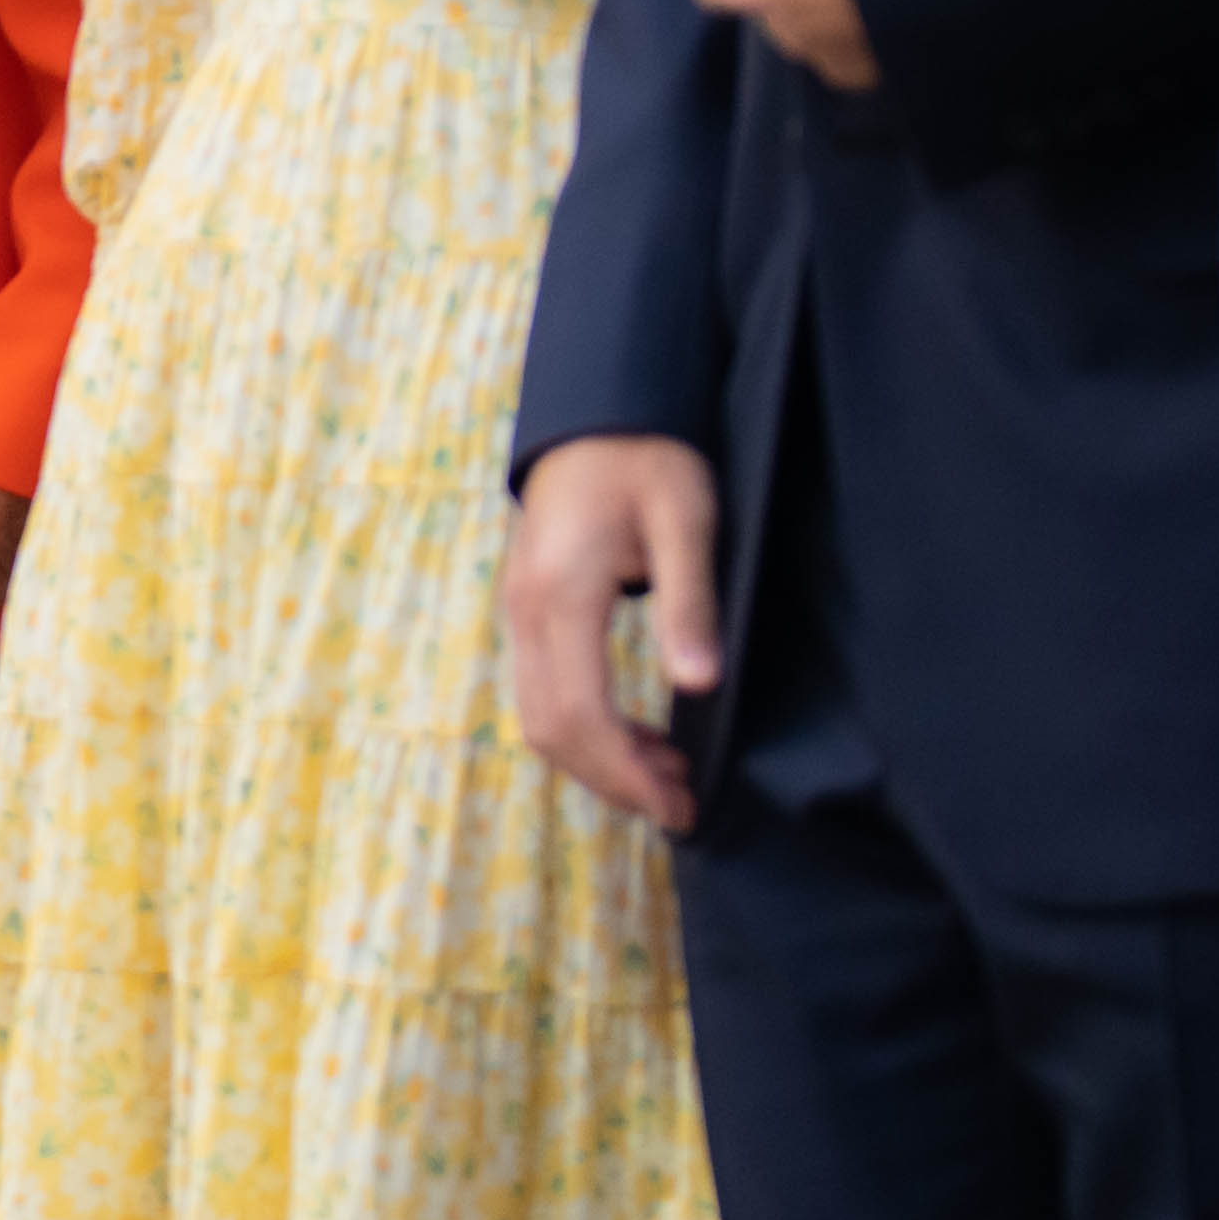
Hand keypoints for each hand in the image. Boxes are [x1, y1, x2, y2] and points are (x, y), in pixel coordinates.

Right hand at [500, 436, 728, 833]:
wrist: (596, 413)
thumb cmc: (649, 459)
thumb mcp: (687, 521)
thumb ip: (689, 602)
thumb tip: (700, 685)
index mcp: (563, 593)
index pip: (579, 711)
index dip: (625, 771)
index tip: (677, 803)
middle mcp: (526, 611)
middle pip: (550, 728)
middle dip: (612, 780)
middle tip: (679, 805)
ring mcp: (519, 611)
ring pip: (538, 717)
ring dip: (597, 759)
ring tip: (666, 776)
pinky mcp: (527, 610)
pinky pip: (541, 691)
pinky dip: (584, 729)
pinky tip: (636, 734)